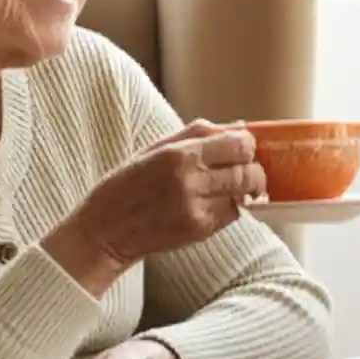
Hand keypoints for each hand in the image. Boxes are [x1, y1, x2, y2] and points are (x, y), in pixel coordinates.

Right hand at [44, 119, 265, 295]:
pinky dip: (230, 207)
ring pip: (244, 195)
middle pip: (249, 172)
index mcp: (179, 154)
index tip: (243, 146)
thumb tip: (241, 126)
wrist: (105, 230)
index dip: (248, 144)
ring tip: (231, 185)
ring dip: (245, 189)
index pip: (239, 144)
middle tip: (246, 167)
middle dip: (253, 168)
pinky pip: (231, 215)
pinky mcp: (198, 231)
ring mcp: (196, 209)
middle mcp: (191, 182)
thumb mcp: (156, 147)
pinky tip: (213, 202)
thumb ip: (199, 133)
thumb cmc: (129, 183)